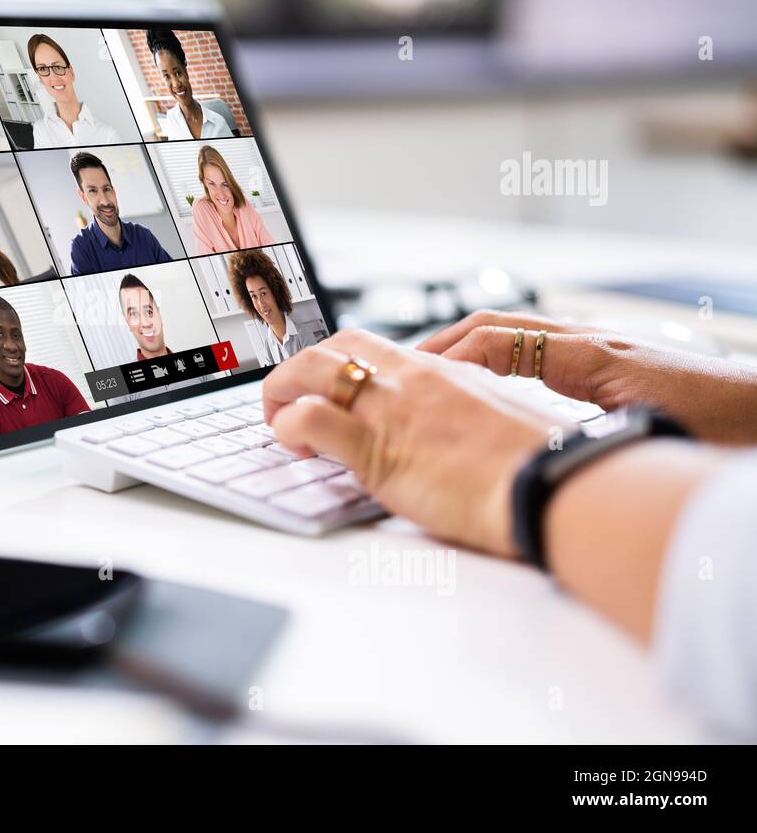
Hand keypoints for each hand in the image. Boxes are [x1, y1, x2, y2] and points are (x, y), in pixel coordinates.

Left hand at [263, 329, 558, 556]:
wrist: (553, 487)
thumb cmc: (542, 466)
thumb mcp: (505, 423)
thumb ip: (473, 418)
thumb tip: (464, 434)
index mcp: (444, 371)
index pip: (377, 347)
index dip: (343, 363)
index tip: (330, 385)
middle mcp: (412, 379)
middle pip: (337, 346)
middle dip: (302, 368)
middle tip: (291, 398)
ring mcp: (391, 409)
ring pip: (311, 370)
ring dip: (282, 390)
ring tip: (279, 420)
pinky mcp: (376, 448)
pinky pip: (311, 418)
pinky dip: (288, 425)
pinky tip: (294, 444)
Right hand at [418, 310, 756, 443]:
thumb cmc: (718, 420)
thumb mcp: (638, 421)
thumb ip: (577, 414)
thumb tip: (520, 423)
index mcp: (588, 352)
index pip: (496, 338)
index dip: (449, 355)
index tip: (413, 377)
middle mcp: (589, 342)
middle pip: (497, 326)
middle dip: (445, 343)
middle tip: (403, 368)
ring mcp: (598, 350)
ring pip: (516, 336)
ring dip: (470, 349)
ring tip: (432, 374)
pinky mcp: (608, 366)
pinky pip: (539, 352)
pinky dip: (501, 361)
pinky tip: (491, 387)